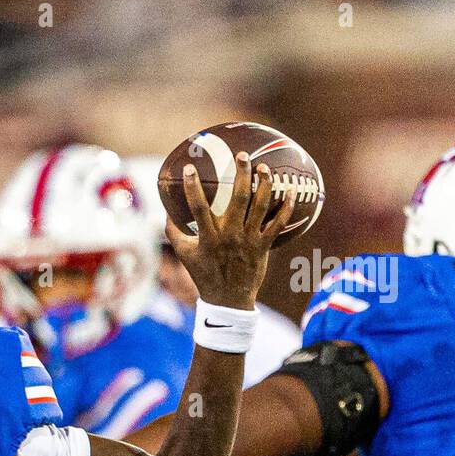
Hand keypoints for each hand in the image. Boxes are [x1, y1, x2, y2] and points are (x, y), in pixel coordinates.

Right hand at [165, 153, 294, 310]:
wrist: (227, 300)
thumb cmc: (203, 274)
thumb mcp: (184, 254)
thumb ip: (173, 232)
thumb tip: (164, 212)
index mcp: (208, 237)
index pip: (199, 208)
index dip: (193, 187)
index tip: (189, 168)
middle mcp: (229, 236)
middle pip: (238, 198)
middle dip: (241, 173)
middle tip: (242, 156)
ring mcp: (248, 241)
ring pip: (260, 207)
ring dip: (264, 184)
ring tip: (264, 168)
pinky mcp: (263, 247)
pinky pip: (278, 224)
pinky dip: (286, 208)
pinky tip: (290, 192)